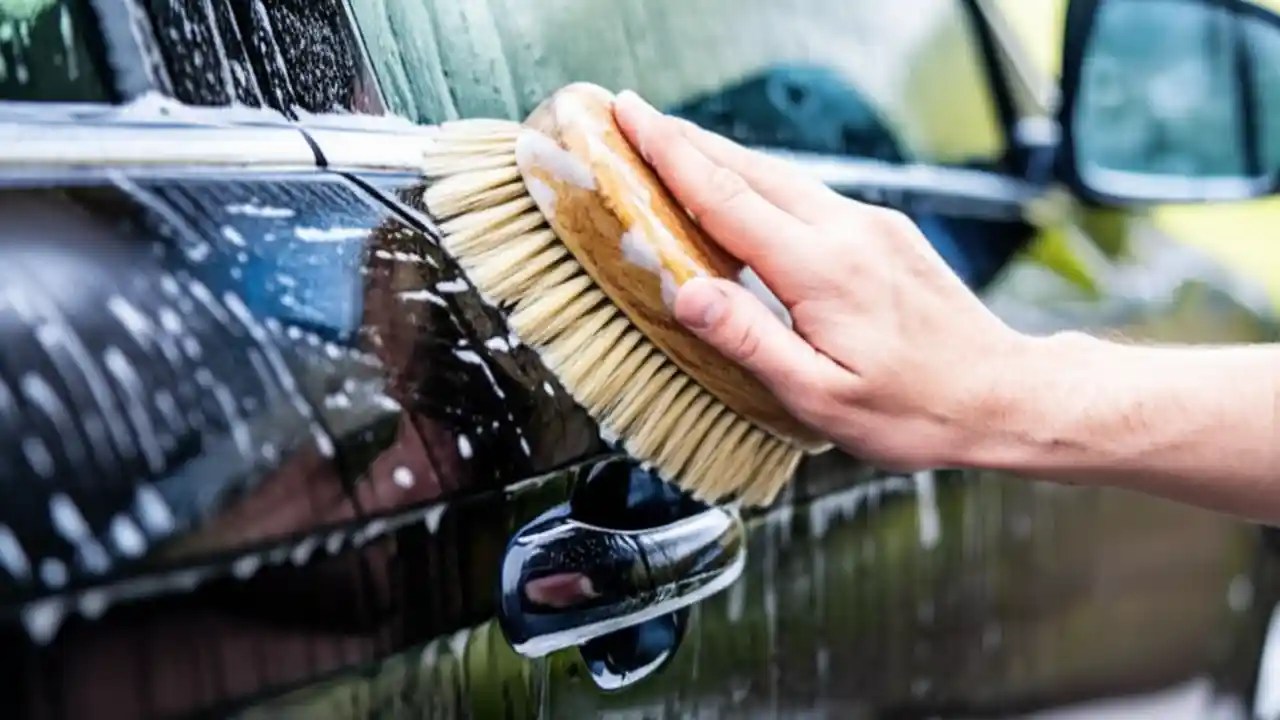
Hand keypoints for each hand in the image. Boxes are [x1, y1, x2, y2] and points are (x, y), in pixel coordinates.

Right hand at [613, 90, 1031, 471]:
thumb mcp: (820, 395)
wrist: (1003, 395)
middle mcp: (847, 230)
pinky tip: (745, 192)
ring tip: (676, 145)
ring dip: (723, 157)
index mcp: (822, 269)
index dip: (671, 155)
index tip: (630, 118)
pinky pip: (809, 194)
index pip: (728, 198)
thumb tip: (686, 292)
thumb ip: (750, 340)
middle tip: (635, 117)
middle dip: (687, 141)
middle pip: (750, 170)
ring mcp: (871, 225)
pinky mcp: (885, 232)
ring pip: (781, 177)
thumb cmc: (914, 409)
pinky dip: (762, 183)